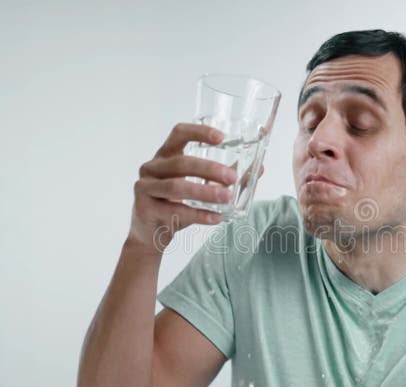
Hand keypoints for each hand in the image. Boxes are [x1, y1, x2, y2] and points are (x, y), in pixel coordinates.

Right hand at [127, 123, 237, 252]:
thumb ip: (224, 177)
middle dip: (209, 169)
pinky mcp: (146, 208)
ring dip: (205, 192)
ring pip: (177, 187)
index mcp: (166, 155)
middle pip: (181, 162)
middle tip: (232, 178)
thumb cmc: (176, 204)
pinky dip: (199, 215)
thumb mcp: (199, 187)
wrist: (150, 234)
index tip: (222, 138)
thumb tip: (259, 168)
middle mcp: (152, 167)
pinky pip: (176, 211)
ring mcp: (146, 187)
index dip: (199, 133)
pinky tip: (216, 218)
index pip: (179, 133)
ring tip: (226, 198)